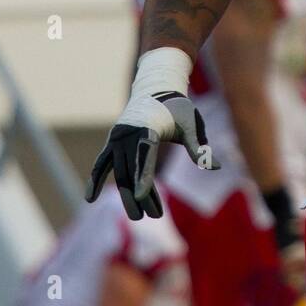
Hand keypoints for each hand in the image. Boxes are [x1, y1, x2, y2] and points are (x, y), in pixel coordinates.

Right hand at [88, 49, 218, 219]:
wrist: (155, 88)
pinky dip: (94, 179)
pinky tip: (89, 198)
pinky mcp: (112, 143)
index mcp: (148, 127)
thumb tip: (217, 167)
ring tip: (141, 217)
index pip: (145, 156)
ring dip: (129, 195)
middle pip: (131, 170)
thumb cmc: (177, 107)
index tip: (143, 196)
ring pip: (120, 172)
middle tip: (155, 217)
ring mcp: (117, 139)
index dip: (143, 175)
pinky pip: (101, 164)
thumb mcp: (191, 124)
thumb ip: (199, 147)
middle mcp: (128, 134)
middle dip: (141, 195)